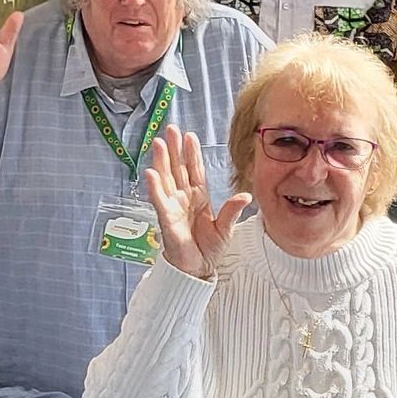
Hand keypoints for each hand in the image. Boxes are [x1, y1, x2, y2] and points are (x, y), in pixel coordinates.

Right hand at [140, 130, 249, 278]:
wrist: (197, 268)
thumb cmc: (208, 248)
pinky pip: (159, 200)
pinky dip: (154, 187)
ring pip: (166, 179)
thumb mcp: (225, 228)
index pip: (195, 170)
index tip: (190, 135)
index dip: (192, 153)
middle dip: (174, 149)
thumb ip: (231, 210)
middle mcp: (184, 198)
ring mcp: (173, 207)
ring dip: (162, 161)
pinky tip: (151, 173)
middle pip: (177, 169)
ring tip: (159, 143)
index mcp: (199, 197)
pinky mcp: (166, 219)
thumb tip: (245, 194)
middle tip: (171, 128)